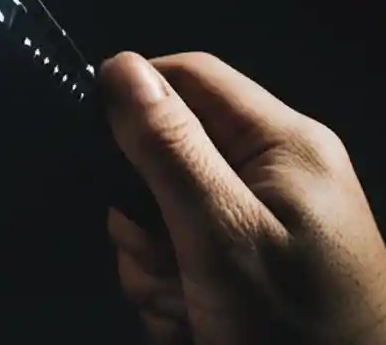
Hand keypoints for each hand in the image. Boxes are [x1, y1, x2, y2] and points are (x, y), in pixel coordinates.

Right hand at [100, 52, 385, 344]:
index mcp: (283, 144)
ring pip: (159, 213)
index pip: (189, 76)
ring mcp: (257, 225)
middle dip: (143, 211)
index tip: (93, 147)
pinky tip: (193, 319)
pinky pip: (175, 256)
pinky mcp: (243, 268)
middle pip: (165, 152)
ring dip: (153, 262)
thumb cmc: (292, 325)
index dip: (134, 97)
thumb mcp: (222, 233)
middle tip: (165, 258)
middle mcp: (272, 175)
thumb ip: (170, 148)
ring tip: (188, 304)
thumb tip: (119, 66)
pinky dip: (170, 291)